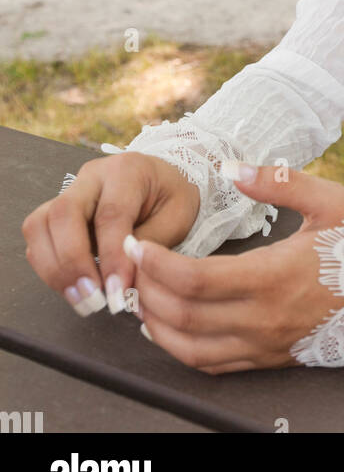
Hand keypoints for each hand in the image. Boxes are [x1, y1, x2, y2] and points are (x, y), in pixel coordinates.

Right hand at [21, 153, 201, 315]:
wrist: (163, 182)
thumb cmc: (172, 199)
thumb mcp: (177, 218)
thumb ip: (149, 248)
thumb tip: (122, 285)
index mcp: (127, 171)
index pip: (110, 214)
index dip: (111, 258)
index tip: (117, 295)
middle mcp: (92, 175)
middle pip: (63, 213)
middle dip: (72, 263)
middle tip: (94, 300)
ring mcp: (69, 191)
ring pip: (40, 224)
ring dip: (54, 268)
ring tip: (82, 300)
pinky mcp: (56, 210)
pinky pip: (38, 237)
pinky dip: (49, 267)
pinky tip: (73, 289)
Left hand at [128, 165, 343, 372]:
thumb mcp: (328, 200)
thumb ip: (277, 181)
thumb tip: (231, 168)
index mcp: (274, 276)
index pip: (195, 279)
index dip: (156, 264)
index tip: (136, 244)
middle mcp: (264, 318)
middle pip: (183, 315)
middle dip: (145, 289)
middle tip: (129, 265)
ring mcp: (266, 344)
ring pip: (191, 349)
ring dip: (156, 324)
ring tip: (140, 295)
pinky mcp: (270, 359)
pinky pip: (213, 365)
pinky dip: (180, 350)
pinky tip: (167, 328)